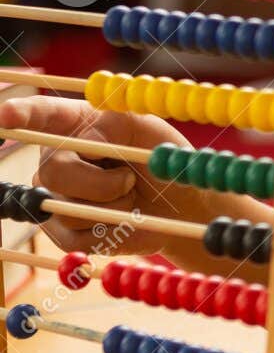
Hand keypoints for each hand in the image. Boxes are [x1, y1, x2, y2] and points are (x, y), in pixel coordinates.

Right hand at [0, 95, 208, 255]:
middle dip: (100, 183)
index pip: (41, 114)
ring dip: (112, 208)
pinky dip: (109, 232)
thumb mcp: (150, 131)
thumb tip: (86, 142)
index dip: (20, 114)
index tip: (5, 116)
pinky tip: (123, 219)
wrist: (178, 205)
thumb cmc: (159, 159)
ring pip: (67, 208)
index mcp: (74, 122)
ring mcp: (53, 195)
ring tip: (129, 198)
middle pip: (53, 171)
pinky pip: (76, 238)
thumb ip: (118, 124)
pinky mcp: (60, 231)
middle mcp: (55, 157)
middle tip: (129, 181)